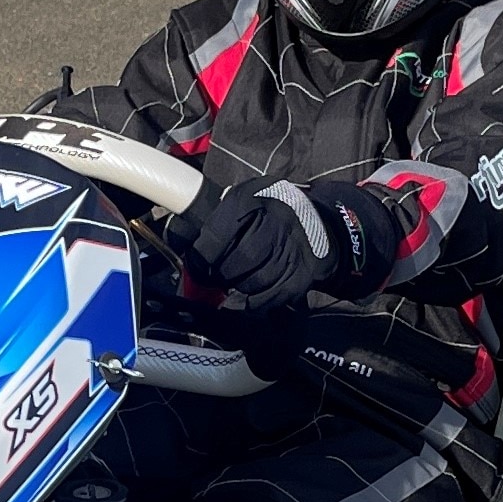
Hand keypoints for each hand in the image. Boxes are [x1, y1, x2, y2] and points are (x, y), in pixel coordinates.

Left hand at [166, 183, 341, 305]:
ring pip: (250, 284)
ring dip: (237, 289)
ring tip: (237, 280)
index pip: (215, 238)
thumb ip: (213, 220)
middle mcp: (275, 221)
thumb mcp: (242, 201)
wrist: (321, 226)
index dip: (201, 259)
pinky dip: (253, 302)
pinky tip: (250, 294)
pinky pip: (267, 299)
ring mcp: (292, 249)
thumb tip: (180, 244)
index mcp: (251, 199)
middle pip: (233, 264)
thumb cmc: (268, 213)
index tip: (198, 266)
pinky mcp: (302, 274)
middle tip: (217, 277)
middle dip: (220, 276)